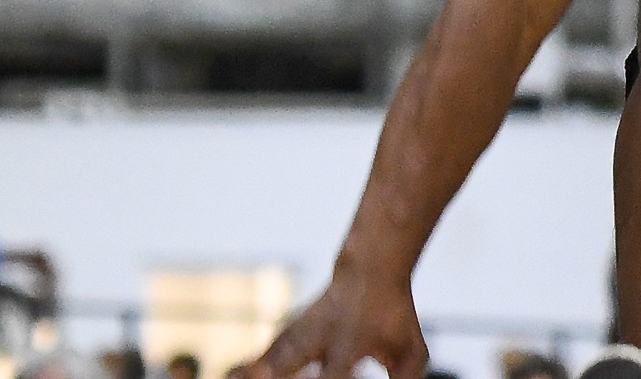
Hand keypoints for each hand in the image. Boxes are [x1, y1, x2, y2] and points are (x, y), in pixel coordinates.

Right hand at [248, 270, 427, 378]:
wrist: (370, 272)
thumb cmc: (394, 317)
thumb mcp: (411, 351)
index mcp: (350, 343)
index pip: (333, 377)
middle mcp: (318, 337)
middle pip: (288, 362)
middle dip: (274, 375)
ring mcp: (298, 333)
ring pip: (267, 357)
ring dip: (252, 371)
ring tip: (230, 378)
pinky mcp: (286, 334)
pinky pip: (260, 355)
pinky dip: (246, 368)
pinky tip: (230, 375)